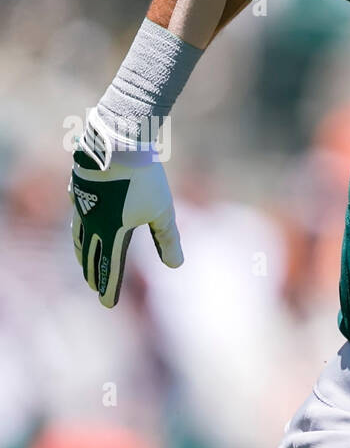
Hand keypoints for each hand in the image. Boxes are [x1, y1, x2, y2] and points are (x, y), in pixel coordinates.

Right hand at [68, 131, 183, 308]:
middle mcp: (91, 220)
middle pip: (89, 254)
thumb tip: (175, 265)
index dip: (108, 286)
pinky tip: (80, 223)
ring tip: (82, 260)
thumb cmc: (144, 178)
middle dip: (92, 273)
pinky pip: (76, 212)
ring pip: (78, 234)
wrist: (119, 142)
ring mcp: (82, 203)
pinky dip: (78, 225)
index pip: (109, 266)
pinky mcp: (79, 186)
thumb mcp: (162, 211)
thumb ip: (167, 239)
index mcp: (110, 231)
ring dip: (81, 252)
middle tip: (93, 287)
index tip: (106, 304)